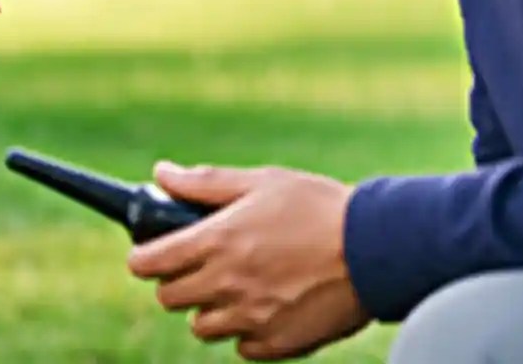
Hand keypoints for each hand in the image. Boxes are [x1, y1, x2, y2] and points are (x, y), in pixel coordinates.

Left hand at [126, 162, 371, 360]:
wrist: (379, 248)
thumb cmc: (318, 207)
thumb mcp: (260, 182)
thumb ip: (204, 183)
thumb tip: (162, 174)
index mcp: (217, 242)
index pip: (149, 263)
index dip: (143, 258)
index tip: (149, 254)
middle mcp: (227, 284)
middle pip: (169, 299)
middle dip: (176, 282)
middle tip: (199, 266)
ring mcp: (252, 318)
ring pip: (202, 327)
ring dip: (210, 309)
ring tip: (237, 286)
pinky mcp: (278, 343)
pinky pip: (242, 347)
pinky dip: (246, 330)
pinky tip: (267, 305)